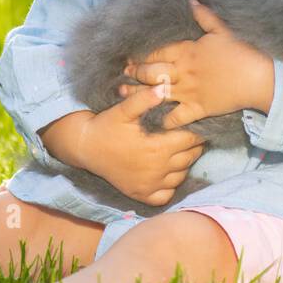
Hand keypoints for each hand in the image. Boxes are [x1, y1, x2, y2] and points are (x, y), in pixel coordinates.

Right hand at [78, 84, 206, 205]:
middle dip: (194, 146)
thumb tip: (164, 87)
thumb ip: (145, 99)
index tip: (195, 124)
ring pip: (181, 175)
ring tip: (180, 151)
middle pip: (190, 158)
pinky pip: (166, 195)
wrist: (85, 147)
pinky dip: (171, 185)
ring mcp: (150, 185)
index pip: (191, 140)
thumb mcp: (124, 109)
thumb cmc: (107, 126)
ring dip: (184, 164)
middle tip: (190, 136)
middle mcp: (157, 169)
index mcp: (157, 148)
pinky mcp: (141, 194)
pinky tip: (167, 173)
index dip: (197, 131)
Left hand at [118, 0, 274, 128]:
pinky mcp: (197, 109)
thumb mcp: (222, 30)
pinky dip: (162, 120)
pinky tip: (151, 120)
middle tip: (124, 74)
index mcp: (187, 51)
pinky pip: (174, 117)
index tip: (129, 56)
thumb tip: (191, 1)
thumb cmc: (242, 52)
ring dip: (138, 95)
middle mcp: (183, 71)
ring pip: (156, 94)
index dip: (140, 54)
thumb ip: (204, 17)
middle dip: (135, 73)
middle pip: (151, 72)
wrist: (259, 77)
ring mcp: (188, 92)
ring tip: (123, 95)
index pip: (156, 52)